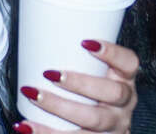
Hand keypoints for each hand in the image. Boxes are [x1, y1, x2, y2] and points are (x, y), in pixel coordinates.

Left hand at [15, 40, 138, 133]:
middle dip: (80, 83)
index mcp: (125, 81)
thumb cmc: (93, 94)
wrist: (103, 132)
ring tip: (32, 94)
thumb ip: (78, 59)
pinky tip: (25, 126)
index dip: (112, 52)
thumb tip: (39, 32)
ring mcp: (113, 128)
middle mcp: (123, 106)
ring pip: (92, 122)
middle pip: (111, 94)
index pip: (129, 63)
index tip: (86, 43)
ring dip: (58, 107)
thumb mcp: (96, 76)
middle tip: (50, 73)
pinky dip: (45, 133)